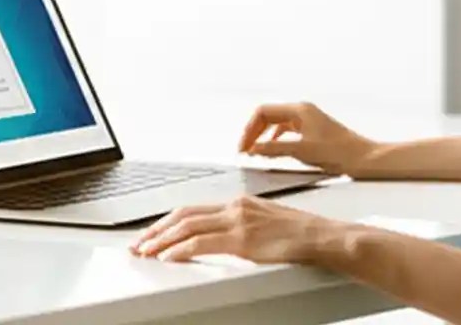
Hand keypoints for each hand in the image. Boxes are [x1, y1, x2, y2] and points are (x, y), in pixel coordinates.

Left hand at [128, 195, 345, 263]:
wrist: (321, 236)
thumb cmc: (300, 234)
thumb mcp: (266, 223)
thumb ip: (243, 227)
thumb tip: (223, 239)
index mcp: (239, 203)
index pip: (193, 209)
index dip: (168, 221)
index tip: (153, 233)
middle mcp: (235, 207)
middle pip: (184, 214)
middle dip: (157, 230)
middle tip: (139, 243)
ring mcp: (238, 221)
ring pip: (187, 226)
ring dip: (162, 240)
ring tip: (146, 251)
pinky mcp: (242, 239)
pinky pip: (202, 242)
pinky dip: (180, 249)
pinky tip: (168, 257)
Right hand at [237, 102, 377, 175]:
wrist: (364, 159)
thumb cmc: (338, 153)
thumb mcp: (302, 151)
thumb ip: (274, 149)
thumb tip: (253, 150)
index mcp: (299, 109)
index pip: (263, 112)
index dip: (249, 130)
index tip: (243, 149)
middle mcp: (303, 111)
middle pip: (268, 116)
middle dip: (254, 132)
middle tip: (244, 151)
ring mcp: (308, 120)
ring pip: (277, 124)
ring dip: (263, 136)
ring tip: (254, 153)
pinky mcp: (313, 131)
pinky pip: (287, 131)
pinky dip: (275, 140)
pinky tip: (273, 151)